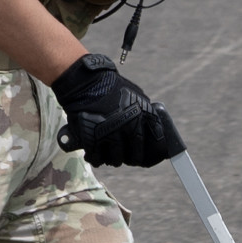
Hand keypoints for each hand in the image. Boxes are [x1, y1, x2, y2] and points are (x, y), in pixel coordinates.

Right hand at [52, 54, 183, 166]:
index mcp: (142, 115)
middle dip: (131, 158)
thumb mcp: (134, 94)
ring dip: (113, 159)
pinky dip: (95, 159)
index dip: (152, 151)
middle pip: (135, 155)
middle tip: (126, 158)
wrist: (85, 83)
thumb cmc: (110, 88)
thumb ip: (143, 111)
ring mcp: (110, 133)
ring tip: (109, 156)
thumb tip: (150, 127)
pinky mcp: (93, 139)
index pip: (156, 141)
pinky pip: (97, 157)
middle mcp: (129, 126)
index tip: (145, 155)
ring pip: (116, 159)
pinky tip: (94, 156)